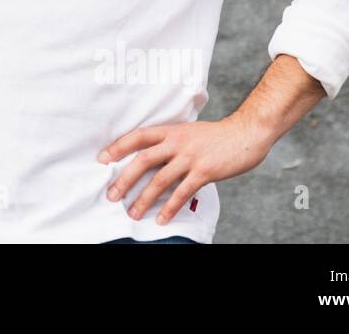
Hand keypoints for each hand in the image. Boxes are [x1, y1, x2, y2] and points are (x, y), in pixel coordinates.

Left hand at [97, 114, 272, 225]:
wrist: (246, 133)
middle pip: (143, 160)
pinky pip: (182, 192)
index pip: (138, 136)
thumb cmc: (215, 135)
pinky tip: (161, 218)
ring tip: (132, 213)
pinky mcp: (204, 172)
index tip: (102, 158)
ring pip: (160, 179)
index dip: (118, 146)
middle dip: (124, 179)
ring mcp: (190, 157)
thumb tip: (148, 154)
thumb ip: (169, 140)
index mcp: (170, 130)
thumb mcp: (187, 131)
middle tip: (111, 194)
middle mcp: (177, 142)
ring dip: (144, 198)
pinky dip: (170, 207)